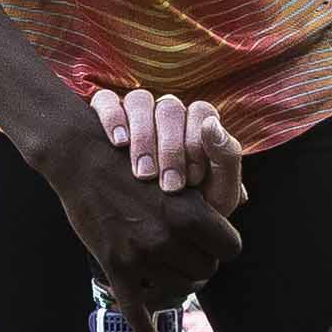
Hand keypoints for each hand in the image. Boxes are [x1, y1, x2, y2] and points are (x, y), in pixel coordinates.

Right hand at [50, 117, 242, 311]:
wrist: (81, 157)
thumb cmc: (132, 158)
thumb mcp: (176, 169)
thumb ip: (209, 189)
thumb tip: (246, 199)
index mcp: (189, 212)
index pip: (231, 248)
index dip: (223, 246)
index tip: (211, 242)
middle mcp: (168, 237)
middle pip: (207, 270)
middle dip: (200, 263)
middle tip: (186, 254)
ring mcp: (140, 255)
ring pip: (180, 288)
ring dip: (178, 284)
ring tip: (169, 272)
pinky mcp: (115, 266)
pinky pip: (136, 310)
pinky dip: (146, 331)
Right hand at [89, 88, 245, 216]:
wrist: (146, 231)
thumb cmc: (189, 212)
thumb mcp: (219, 194)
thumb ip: (227, 158)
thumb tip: (211, 124)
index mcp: (195, 126)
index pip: (200, 111)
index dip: (196, 143)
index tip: (192, 181)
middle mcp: (166, 115)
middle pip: (169, 107)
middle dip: (171, 149)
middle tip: (169, 186)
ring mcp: (134, 114)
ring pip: (139, 101)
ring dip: (143, 137)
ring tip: (143, 175)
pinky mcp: (104, 117)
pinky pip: (105, 100)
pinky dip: (113, 118)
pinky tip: (118, 144)